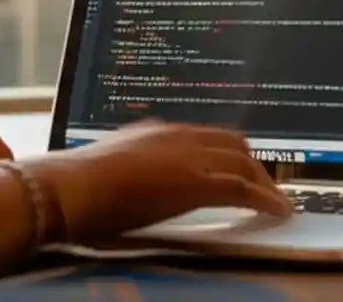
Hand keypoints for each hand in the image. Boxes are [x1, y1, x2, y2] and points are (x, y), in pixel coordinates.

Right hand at [22, 119, 292, 241]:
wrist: (65, 188)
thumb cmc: (73, 187)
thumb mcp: (109, 168)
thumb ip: (130, 168)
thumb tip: (133, 183)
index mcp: (156, 131)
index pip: (206, 135)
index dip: (229, 153)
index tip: (240, 168)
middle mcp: (176, 135)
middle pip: (232, 143)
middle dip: (253, 164)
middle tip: (264, 187)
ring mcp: (188, 156)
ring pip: (243, 162)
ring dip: (263, 182)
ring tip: (275, 202)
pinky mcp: (195, 182)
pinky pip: (243, 189)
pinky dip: (265, 200)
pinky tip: (277, 211)